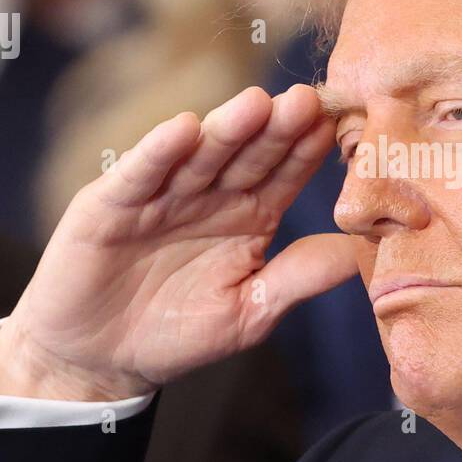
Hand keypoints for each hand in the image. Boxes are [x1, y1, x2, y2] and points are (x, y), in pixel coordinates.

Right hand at [0, 85, 359, 400]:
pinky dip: (159, 152)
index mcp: (251, 215)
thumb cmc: (180, 333)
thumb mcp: (251, 311)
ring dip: (227, 129)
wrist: (101, 360)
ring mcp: (162, 194)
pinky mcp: (111, 202)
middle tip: (308, 101)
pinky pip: (140, 173)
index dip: (308, 152)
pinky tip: (183, 130)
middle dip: (276, 129)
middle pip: (249, 154)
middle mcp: (211, 194)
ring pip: (200, 155)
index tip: (338, 128)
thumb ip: (299, 277)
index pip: (286, 175)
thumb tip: (360, 251)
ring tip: (257, 103)